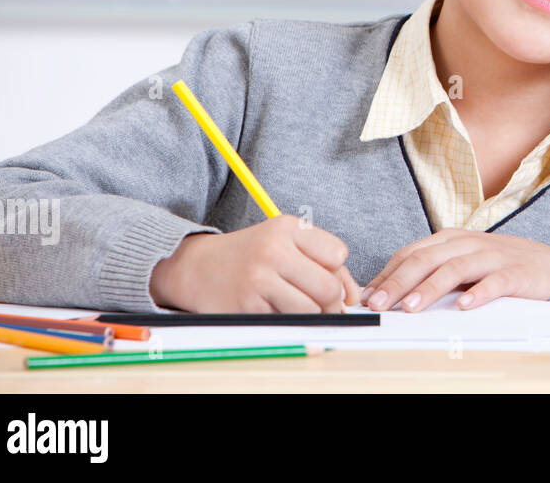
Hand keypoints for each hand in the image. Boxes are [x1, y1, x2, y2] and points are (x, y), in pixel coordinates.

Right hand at [150, 215, 360, 312]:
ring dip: (311, 314)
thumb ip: (325, 263)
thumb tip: (353, 297)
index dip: (337, 269)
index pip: (338, 254)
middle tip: (323, 304)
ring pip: (310, 309)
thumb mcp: (286, 243)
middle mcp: (273, 250)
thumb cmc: (251, 254)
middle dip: (332, 302)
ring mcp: (259, 279)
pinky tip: (274, 309)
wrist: (196, 266)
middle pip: (328, 287)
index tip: (324, 275)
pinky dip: (287, 321)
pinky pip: (286, 322)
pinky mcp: (247, 306)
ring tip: (297, 306)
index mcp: (288, 228)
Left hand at [360, 229, 549, 311]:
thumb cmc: (497, 266)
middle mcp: (468, 244)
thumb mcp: (461, 263)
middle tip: (379, 304)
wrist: (547, 265)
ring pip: (456, 268)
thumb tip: (387, 293)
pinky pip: (495, 282)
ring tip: (411, 307)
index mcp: (450, 240)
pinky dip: (479, 292)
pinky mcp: (516, 273)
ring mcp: (493, 257)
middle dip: (399, 282)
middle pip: (427, 259)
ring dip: (431, 288)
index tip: (366, 297)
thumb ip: (430, 272)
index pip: (411, 254)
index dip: (387, 275)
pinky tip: (465, 305)